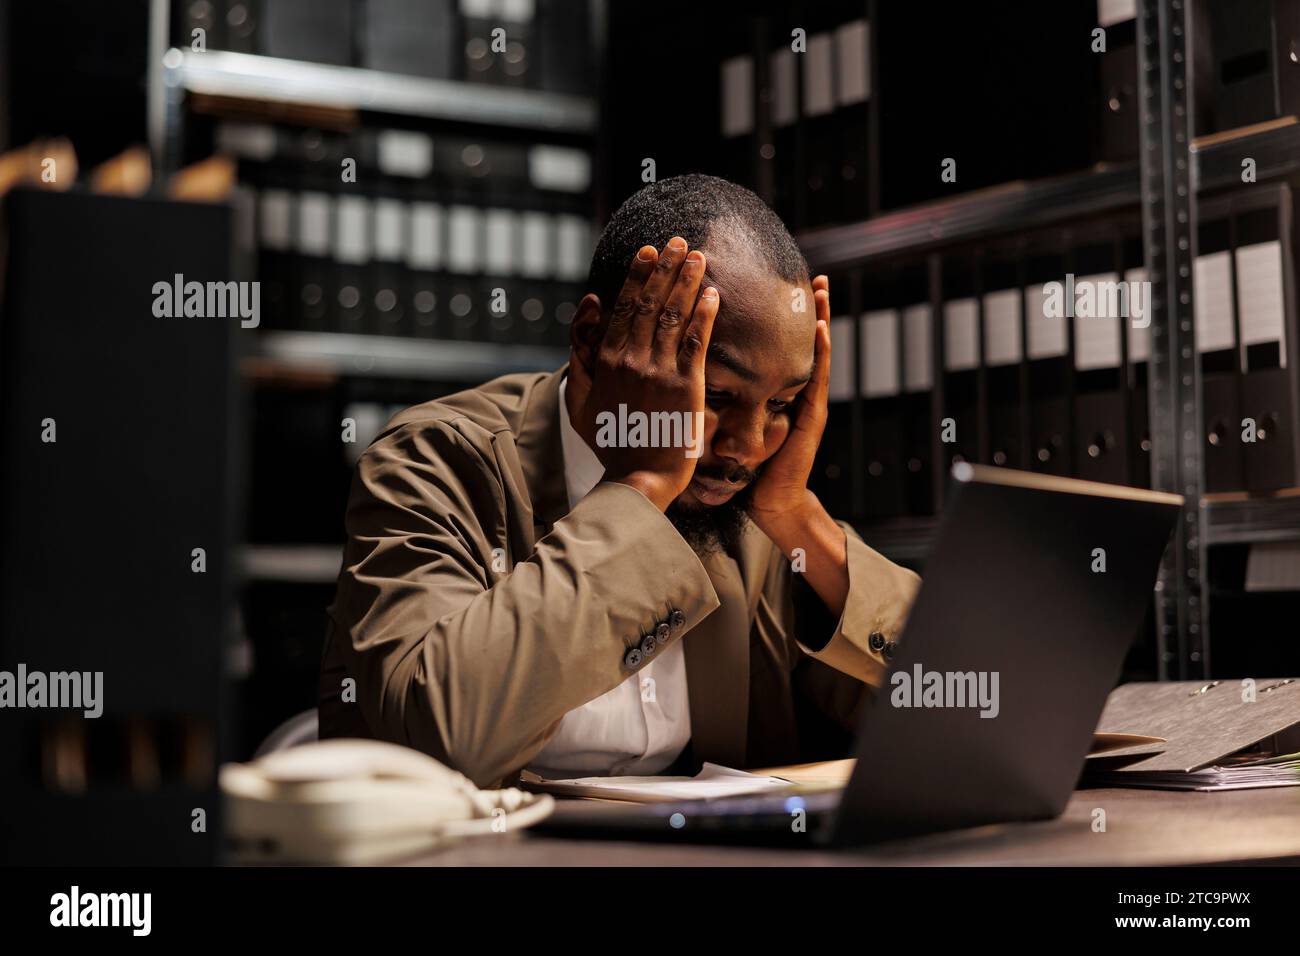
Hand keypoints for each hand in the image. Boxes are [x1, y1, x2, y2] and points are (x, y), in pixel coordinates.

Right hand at [567, 237, 718, 510]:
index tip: (650, 253)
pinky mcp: (686, 387)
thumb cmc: (611, 442)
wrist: (638, 477)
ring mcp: (659, 372)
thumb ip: (581, 353)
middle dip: (666, 268)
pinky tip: (714, 294)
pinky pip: (696, 342)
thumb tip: (589, 306)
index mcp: (607, 360)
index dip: (640, 276)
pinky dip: (705, 315)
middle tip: (680, 242)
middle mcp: (632, 359)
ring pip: (674, 316)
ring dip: (687, 282)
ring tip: (699, 257)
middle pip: (650, 303)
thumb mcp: (580, 400)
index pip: (624, 307)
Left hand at [748, 275, 832, 530]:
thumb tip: (693, 375)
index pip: (777, 347)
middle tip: (811, 275)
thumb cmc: (750, 467)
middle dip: (805, 308)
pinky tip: (821, 329)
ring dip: (821, 319)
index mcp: (776, 391)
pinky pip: (816, 379)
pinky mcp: (811, 418)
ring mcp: (807, 403)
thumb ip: (725, 400)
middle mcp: (795, 392)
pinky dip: (820, 353)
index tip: (777, 285)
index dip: (778, 318)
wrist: (772, 501)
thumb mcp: (735, 424)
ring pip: (814, 353)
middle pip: (800, 343)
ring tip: (820, 288)